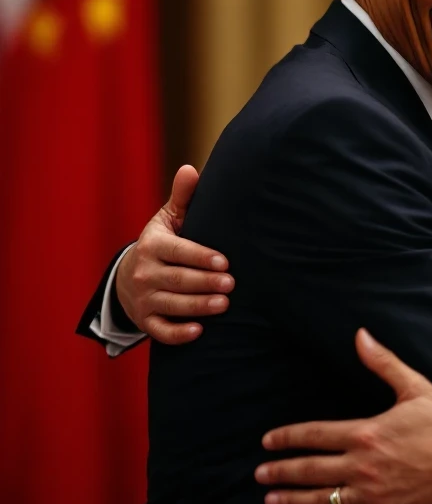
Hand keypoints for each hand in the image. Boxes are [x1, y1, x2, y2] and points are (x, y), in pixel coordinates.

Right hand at [115, 164, 232, 343]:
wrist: (129, 276)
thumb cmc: (162, 243)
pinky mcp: (146, 321)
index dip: (200, 256)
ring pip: (172, 305)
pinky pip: (160, 331)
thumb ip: (182, 198)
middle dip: (205, 283)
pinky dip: (178, 334)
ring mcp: (144, 299)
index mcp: (153, 245)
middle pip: (178, 279)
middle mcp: (146, 272)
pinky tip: (199, 331)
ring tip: (224, 305)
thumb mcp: (168, 220)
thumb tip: (191, 169)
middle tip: (231, 284)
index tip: (223, 261)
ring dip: (198, 307)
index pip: (177, 251)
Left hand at [257, 329, 431, 503]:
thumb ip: (382, 362)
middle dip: (281, 471)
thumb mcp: (414, 387)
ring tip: (272, 500)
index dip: (287, 437)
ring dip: (293, 501)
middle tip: (260, 474)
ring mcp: (371, 496)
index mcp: (365, 433)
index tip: (267, 441)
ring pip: (322, 501)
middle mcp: (361, 466)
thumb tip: (360, 335)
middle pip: (310, 470)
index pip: (315, 435)